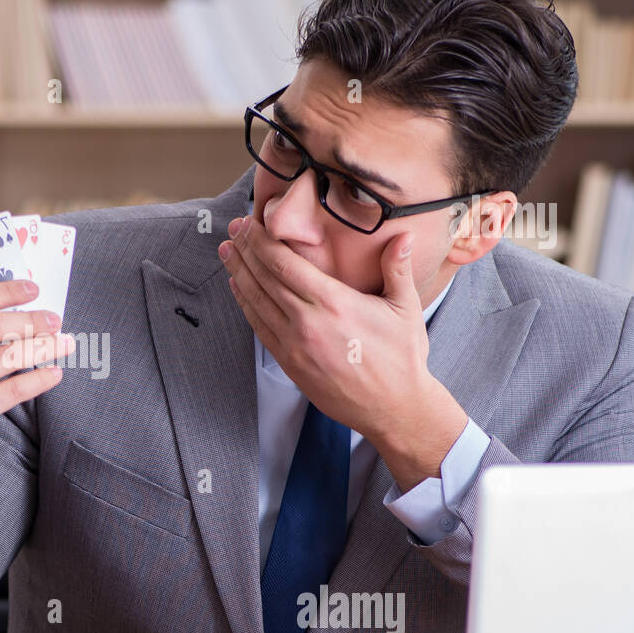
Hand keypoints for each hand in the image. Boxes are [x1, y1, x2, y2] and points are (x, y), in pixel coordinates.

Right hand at [0, 280, 74, 496]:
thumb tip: (6, 309)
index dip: (5, 291)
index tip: (31, 288)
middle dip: (31, 319)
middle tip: (54, 319)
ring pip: (8, 357)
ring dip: (43, 346)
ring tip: (64, 343)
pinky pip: (13, 391)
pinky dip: (39, 380)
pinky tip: (54, 374)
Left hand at [218, 214, 465, 486]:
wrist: (393, 408)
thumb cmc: (402, 358)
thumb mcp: (406, 308)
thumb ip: (398, 268)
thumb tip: (403, 234)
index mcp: (334, 304)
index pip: (285, 265)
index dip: (263, 242)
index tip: (250, 224)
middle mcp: (308, 323)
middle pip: (265, 279)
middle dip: (246, 251)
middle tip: (233, 229)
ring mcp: (294, 345)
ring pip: (256, 302)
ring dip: (238, 274)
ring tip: (227, 252)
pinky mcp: (289, 363)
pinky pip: (260, 328)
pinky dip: (246, 305)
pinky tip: (238, 288)